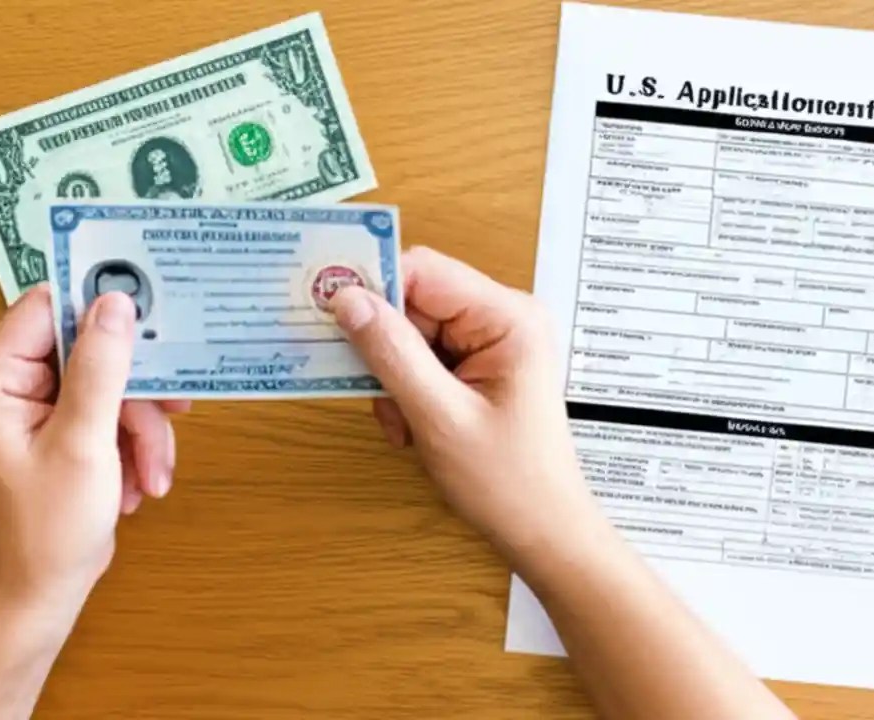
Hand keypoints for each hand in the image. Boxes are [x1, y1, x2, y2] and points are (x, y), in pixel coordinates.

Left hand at [0, 285, 185, 610]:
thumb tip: (116, 303)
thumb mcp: (83, 442)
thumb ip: (101, 368)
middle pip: (91, 349)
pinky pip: (112, 410)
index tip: (149, 313)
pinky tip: (139, 480)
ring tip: (152, 473)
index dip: (98, 307)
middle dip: (135, 392)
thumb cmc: (47, 529)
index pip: (47, 309)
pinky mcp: (62, 426)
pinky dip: (134, 443)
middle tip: (173, 410)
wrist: (44, 589)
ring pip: (112, 383)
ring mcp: (35, 406)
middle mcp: (7, 384)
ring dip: (142, 428)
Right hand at [329, 247, 602, 563]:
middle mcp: (504, 317)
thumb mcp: (440, 418)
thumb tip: (347, 299)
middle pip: (414, 300)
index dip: (374, 285)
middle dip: (384, 346)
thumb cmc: (509, 481)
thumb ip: (393, 354)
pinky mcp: (480, 364)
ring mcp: (493, 341)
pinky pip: (423, 357)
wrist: (543, 528)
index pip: (425, 271)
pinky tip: (413, 427)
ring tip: (403, 423)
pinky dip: (406, 390)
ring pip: (411, 332)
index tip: (329, 309)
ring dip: (392, 377)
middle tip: (374, 392)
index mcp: (509, 317)